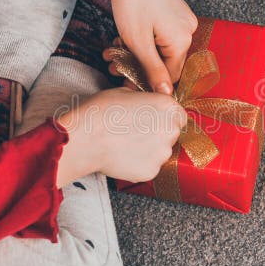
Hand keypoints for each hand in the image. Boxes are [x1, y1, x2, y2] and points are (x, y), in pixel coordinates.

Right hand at [55, 87, 186, 183]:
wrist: (85, 138)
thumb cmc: (101, 111)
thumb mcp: (126, 93)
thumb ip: (145, 100)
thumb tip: (146, 104)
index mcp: (168, 107)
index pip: (179, 116)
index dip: (165, 118)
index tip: (153, 120)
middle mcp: (171, 131)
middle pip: (172, 134)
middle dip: (158, 134)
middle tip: (136, 132)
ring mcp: (162, 154)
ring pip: (161, 152)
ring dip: (149, 149)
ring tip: (126, 144)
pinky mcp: (151, 172)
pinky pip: (149, 166)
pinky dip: (139, 163)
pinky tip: (123, 156)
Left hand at [76, 0, 196, 93]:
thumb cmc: (132, 0)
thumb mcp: (138, 41)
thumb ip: (153, 69)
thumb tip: (166, 94)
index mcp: (183, 40)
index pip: (170, 75)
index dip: (147, 81)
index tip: (124, 82)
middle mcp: (188, 30)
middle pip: (166, 61)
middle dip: (139, 65)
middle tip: (114, 64)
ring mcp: (183, 18)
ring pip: (161, 47)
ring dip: (138, 51)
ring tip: (115, 48)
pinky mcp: (174, 10)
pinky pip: (162, 34)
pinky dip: (144, 38)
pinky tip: (125, 35)